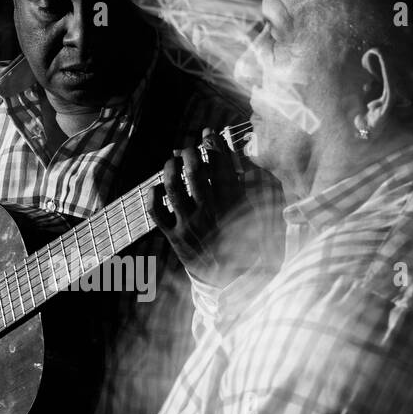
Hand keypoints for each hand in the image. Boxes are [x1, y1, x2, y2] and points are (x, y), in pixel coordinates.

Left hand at [145, 127, 245, 285]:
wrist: (235, 282)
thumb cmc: (249, 244)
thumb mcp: (259, 215)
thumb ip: (250, 186)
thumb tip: (240, 158)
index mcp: (232, 206)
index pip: (220, 165)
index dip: (214, 144)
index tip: (210, 132)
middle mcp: (209, 213)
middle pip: (194, 171)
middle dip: (191, 151)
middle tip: (190, 145)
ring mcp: (189, 225)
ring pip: (172, 187)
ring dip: (170, 167)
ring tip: (173, 159)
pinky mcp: (174, 237)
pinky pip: (156, 211)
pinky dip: (153, 195)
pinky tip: (158, 187)